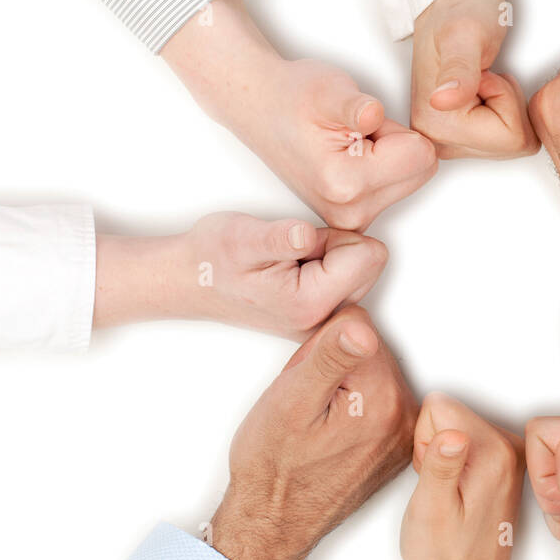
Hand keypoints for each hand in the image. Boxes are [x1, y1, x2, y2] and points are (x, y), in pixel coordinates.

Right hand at [94, 212, 387, 339]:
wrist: (190, 281)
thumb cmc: (212, 258)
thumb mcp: (242, 237)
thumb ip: (279, 238)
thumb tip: (306, 236)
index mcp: (313, 303)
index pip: (370, 254)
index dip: (337, 237)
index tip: (299, 245)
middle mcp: (325, 321)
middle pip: (370, 262)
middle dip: (337, 247)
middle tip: (291, 252)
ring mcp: (324, 322)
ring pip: (360, 268)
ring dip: (330, 256)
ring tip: (288, 261)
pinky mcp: (323, 316)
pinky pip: (347, 278)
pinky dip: (326, 267)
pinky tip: (291, 272)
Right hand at [162, 0, 436, 230]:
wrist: (261, 110)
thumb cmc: (292, 97)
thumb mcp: (327, 89)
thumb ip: (354, 105)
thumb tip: (373, 115)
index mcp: (346, 184)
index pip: (422, 155)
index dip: (396, 129)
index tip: (359, 125)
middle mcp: (351, 212)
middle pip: (422, 170)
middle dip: (396, 144)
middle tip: (354, 133)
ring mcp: (352, 220)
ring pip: (412, 178)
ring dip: (389, 155)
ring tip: (348, 143)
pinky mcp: (354, 218)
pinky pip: (397, 186)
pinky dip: (382, 168)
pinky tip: (348, 156)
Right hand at [211, 307, 417, 559]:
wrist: (273, 523)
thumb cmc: (274, 467)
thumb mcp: (291, 400)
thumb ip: (330, 356)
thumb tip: (362, 326)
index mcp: (384, 398)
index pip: (355, 327)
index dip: (319, 349)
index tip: (306, 383)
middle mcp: (404, 416)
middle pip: (367, 351)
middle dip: (332, 367)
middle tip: (305, 406)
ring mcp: (403, 434)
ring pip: (369, 375)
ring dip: (340, 388)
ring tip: (314, 424)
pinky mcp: (395, 446)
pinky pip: (374, 402)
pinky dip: (350, 409)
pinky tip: (327, 434)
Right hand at [400, 393, 523, 559]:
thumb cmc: (446, 555)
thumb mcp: (431, 508)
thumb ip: (440, 465)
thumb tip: (451, 432)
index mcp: (494, 453)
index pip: (439, 407)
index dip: (424, 442)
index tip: (432, 475)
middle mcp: (510, 449)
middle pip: (450, 414)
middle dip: (433, 447)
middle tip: (440, 490)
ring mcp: (510, 457)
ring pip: (456, 427)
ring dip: (442, 458)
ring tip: (449, 496)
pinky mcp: (504, 467)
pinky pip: (466, 443)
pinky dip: (454, 465)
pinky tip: (458, 495)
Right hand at [409, 0, 537, 159]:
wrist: (452, 4)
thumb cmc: (462, 13)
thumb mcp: (466, 34)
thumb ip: (459, 69)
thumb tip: (443, 101)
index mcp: (436, 125)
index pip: (511, 140)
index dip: (508, 99)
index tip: (484, 72)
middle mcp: (436, 141)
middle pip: (511, 147)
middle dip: (509, 105)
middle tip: (485, 74)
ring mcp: (446, 142)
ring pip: (510, 144)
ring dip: (506, 106)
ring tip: (482, 78)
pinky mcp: (457, 138)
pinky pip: (506, 139)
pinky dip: (503, 110)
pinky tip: (483, 89)